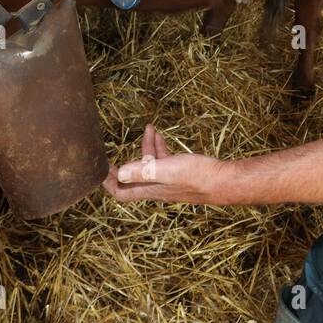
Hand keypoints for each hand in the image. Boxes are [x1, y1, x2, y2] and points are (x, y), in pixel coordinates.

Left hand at [103, 123, 226, 204]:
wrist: (224, 180)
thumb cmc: (198, 176)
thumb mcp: (168, 170)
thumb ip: (143, 171)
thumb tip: (119, 172)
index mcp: (150, 189)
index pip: (121, 193)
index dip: (108, 183)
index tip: (99, 170)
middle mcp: (156, 187)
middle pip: (131, 179)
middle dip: (121, 164)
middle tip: (113, 150)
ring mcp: (168, 180)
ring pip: (149, 165)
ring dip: (144, 148)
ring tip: (147, 129)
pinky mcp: (179, 173)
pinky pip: (163, 160)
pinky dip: (158, 147)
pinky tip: (159, 134)